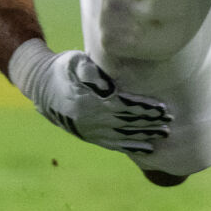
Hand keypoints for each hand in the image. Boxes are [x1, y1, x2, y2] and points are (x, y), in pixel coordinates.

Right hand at [8, 41, 172, 154]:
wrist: (40, 86)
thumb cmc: (61, 69)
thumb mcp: (73, 62)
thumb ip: (90, 72)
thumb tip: (107, 86)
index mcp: (90, 102)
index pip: (124, 106)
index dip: (144, 108)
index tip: (162, 108)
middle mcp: (92, 120)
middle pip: (128, 122)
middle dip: (150, 122)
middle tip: (169, 120)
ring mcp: (91, 131)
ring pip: (124, 135)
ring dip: (145, 135)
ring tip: (164, 134)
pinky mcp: (89, 136)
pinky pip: (114, 145)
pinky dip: (132, 147)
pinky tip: (147, 149)